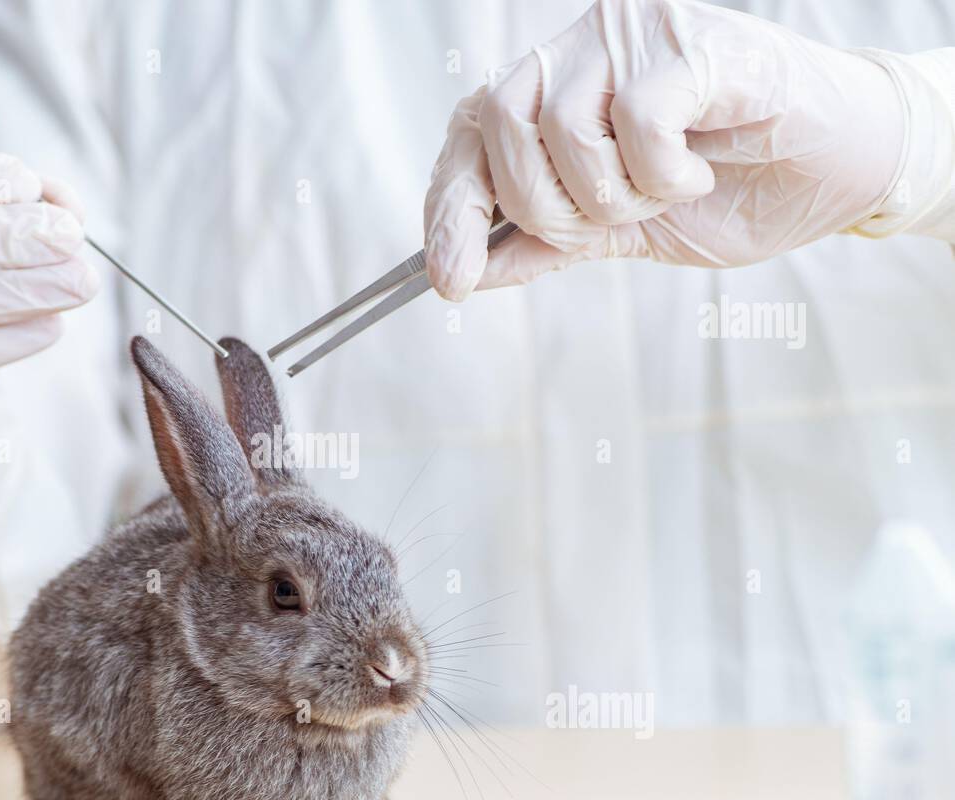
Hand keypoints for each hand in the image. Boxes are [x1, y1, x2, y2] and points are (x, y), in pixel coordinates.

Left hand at [423, 0, 910, 299]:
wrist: (836, 176)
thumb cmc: (732, 191)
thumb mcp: (618, 233)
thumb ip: (542, 244)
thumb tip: (464, 271)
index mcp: (557, 86)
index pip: (470, 135)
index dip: (450, 206)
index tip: (449, 278)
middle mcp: (583, 46)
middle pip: (502, 127)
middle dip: (550, 206)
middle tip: (616, 217)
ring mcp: (633, 34)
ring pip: (562, 126)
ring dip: (614, 193)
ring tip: (665, 190)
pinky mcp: (688, 40)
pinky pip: (636, 119)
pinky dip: (663, 171)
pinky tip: (698, 167)